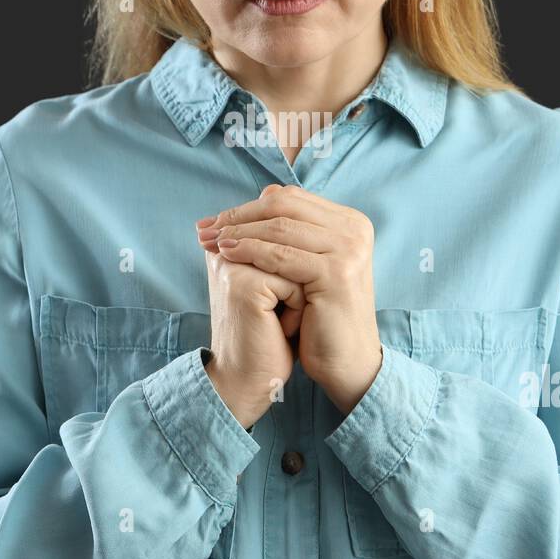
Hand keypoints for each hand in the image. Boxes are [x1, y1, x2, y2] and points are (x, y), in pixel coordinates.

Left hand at [197, 184, 382, 414]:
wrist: (346, 359)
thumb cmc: (320, 315)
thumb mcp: (308, 266)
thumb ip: (289, 236)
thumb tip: (241, 210)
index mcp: (348, 222)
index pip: (289, 199)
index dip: (248, 207)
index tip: (215, 220)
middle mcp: (354, 229)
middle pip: (284, 207)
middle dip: (239, 216)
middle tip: (206, 228)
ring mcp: (348, 249)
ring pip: (280, 228)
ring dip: (239, 232)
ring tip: (211, 241)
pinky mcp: (336, 273)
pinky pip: (282, 256)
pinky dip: (250, 251)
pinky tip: (227, 255)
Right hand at [199, 236, 306, 429]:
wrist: (248, 381)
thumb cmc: (269, 335)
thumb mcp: (278, 285)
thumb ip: (285, 251)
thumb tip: (316, 223)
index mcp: (231, 241)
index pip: (286, 229)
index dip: (300, 267)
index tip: (278, 302)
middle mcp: (225, 246)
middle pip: (294, 242)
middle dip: (301, 280)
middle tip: (279, 313)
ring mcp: (232, 263)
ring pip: (298, 261)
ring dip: (301, 294)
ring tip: (280, 320)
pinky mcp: (242, 284)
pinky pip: (296, 284)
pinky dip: (297, 311)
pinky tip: (278, 330)